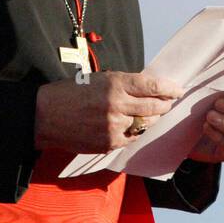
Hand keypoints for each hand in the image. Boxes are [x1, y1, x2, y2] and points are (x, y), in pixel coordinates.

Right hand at [34, 71, 182, 157]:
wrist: (45, 115)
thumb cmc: (71, 93)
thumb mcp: (98, 79)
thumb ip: (123, 85)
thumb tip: (148, 89)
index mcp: (115, 84)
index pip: (151, 85)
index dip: (169, 88)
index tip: (177, 90)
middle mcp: (117, 105)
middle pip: (154, 106)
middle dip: (165, 104)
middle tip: (168, 102)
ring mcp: (114, 126)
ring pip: (145, 124)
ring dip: (152, 119)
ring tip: (153, 114)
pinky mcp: (108, 143)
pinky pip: (132, 138)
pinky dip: (136, 132)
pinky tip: (134, 127)